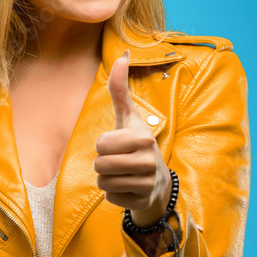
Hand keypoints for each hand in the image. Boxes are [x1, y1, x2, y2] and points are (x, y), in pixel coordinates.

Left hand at [94, 50, 170, 226]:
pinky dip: (113, 194)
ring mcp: (147, 182)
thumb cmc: (136, 144)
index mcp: (143, 137)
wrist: (156, 181)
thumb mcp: (127, 117)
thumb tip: (122, 55)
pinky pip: (110, 198)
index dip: (103, 145)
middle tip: (119, 161)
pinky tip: (127, 188)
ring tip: (123, 174)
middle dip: (103, 163)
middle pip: (99, 164)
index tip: (118, 145)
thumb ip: (120, 89)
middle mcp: (148, 159)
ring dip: (106, 179)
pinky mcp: (141, 201)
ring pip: (103, 181)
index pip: (100, 144)